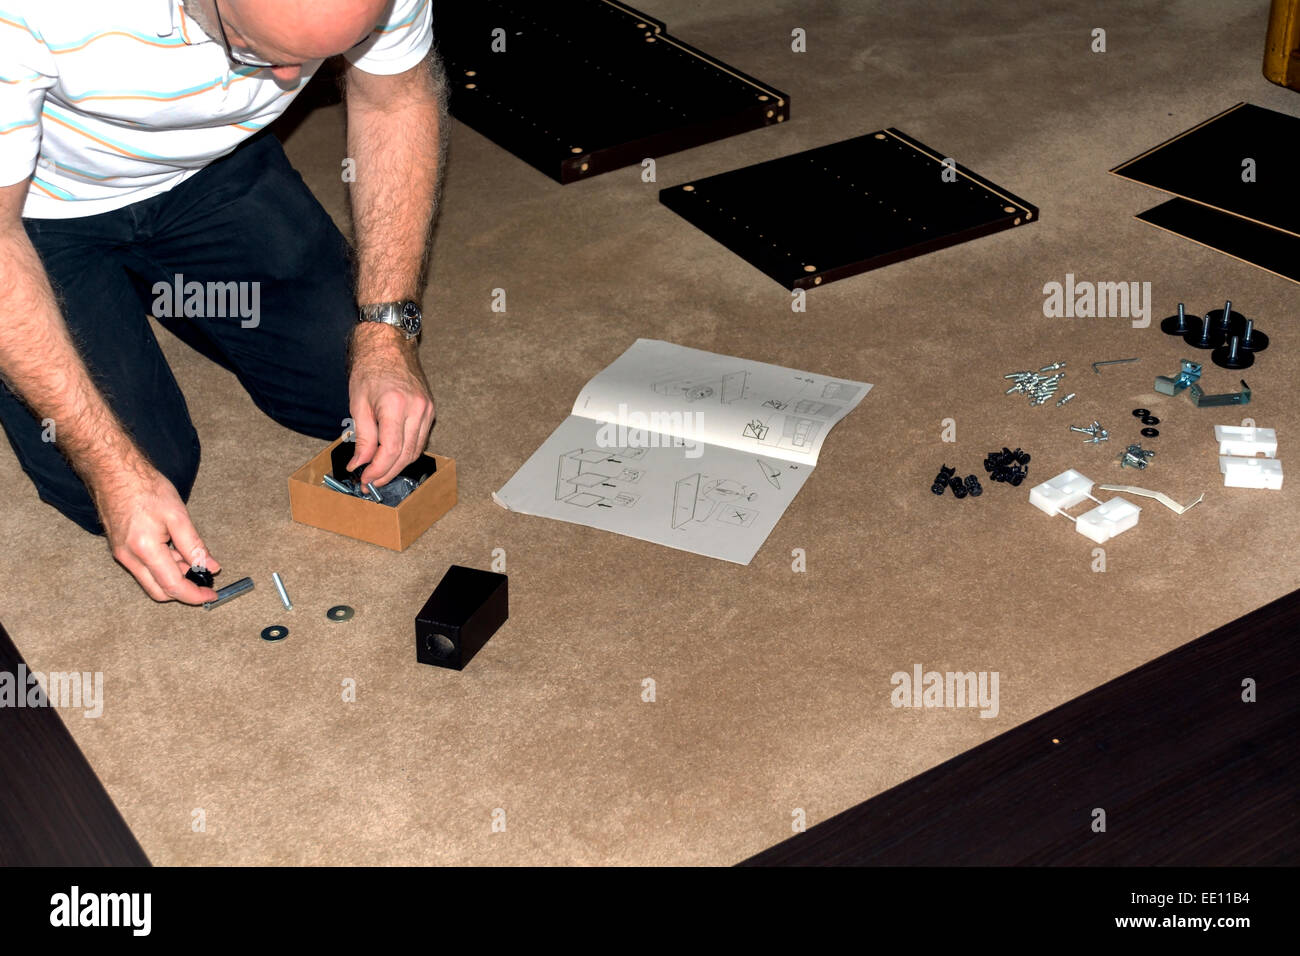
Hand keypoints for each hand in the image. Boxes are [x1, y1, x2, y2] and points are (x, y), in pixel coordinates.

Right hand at [92, 458, 220, 604]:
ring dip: (174, 575)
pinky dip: (163, 566)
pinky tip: (176, 550)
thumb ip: (195, 546)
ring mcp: (122, 555)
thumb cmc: (146, 489)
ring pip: (151, 580)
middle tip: (205, 576)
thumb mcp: (178, 516)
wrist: (114, 472)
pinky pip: (144, 568)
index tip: (212, 595)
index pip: (173, 586)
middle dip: (184, 589)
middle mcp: (129, 558)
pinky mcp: (120, 549)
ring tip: (191, 555)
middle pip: (159, 591)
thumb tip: (210, 567)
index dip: (195, 595)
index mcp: (145, 550)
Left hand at [347, 324, 435, 485]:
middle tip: (370, 482)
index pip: (390, 450)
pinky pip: (420, 439)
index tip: (365, 479)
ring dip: (398, 465)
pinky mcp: (430, 409)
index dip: (377, 470)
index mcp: (396, 405)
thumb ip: (362, 437)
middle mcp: (417, 409)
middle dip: (387, 472)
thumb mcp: (357, 403)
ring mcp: (427, 409)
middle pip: (406, 454)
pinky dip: (407, 451)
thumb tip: (360, 464)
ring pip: (416, 450)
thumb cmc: (370, 368)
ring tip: (379, 473)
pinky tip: (392, 455)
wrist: (389, 344)